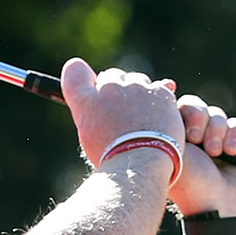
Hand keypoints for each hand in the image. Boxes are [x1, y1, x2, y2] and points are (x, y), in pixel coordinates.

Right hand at [59, 58, 184, 171]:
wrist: (142, 163)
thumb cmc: (112, 154)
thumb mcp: (88, 133)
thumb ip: (87, 105)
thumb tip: (84, 80)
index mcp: (85, 100)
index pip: (75, 71)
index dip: (87, 80)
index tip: (96, 91)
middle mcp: (108, 87)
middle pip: (113, 77)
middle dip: (118, 90)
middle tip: (124, 115)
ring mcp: (136, 87)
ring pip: (137, 81)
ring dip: (140, 94)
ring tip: (142, 121)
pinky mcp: (159, 92)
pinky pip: (160, 88)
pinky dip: (159, 100)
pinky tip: (158, 118)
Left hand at [168, 95, 235, 216]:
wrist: (217, 208)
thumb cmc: (187, 183)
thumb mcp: (170, 149)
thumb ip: (166, 121)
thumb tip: (165, 89)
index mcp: (169, 137)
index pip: (176, 106)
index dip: (184, 113)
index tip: (185, 133)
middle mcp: (190, 137)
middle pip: (197, 106)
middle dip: (199, 121)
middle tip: (196, 141)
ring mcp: (213, 141)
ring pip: (217, 114)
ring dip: (217, 132)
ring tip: (215, 153)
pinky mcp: (235, 144)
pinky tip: (231, 153)